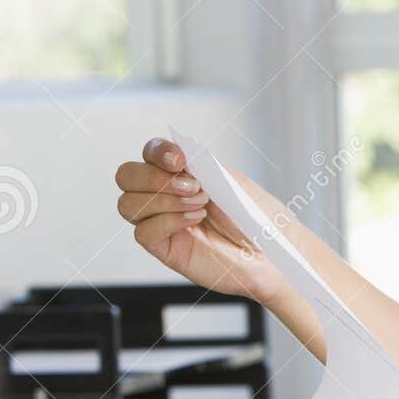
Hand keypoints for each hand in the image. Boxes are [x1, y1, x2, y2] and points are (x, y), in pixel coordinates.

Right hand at [114, 137, 290, 304]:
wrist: (272, 251)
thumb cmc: (258, 218)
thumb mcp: (231, 180)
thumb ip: (200, 164)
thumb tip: (178, 147)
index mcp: (182, 174)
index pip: (148, 153)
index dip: (158, 152)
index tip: (181, 160)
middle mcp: (166, 196)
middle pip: (126, 176)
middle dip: (153, 177)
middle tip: (193, 186)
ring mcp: (163, 223)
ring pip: (128, 204)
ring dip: (165, 200)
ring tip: (200, 205)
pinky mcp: (166, 248)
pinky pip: (143, 232)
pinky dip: (168, 221)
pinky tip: (195, 221)